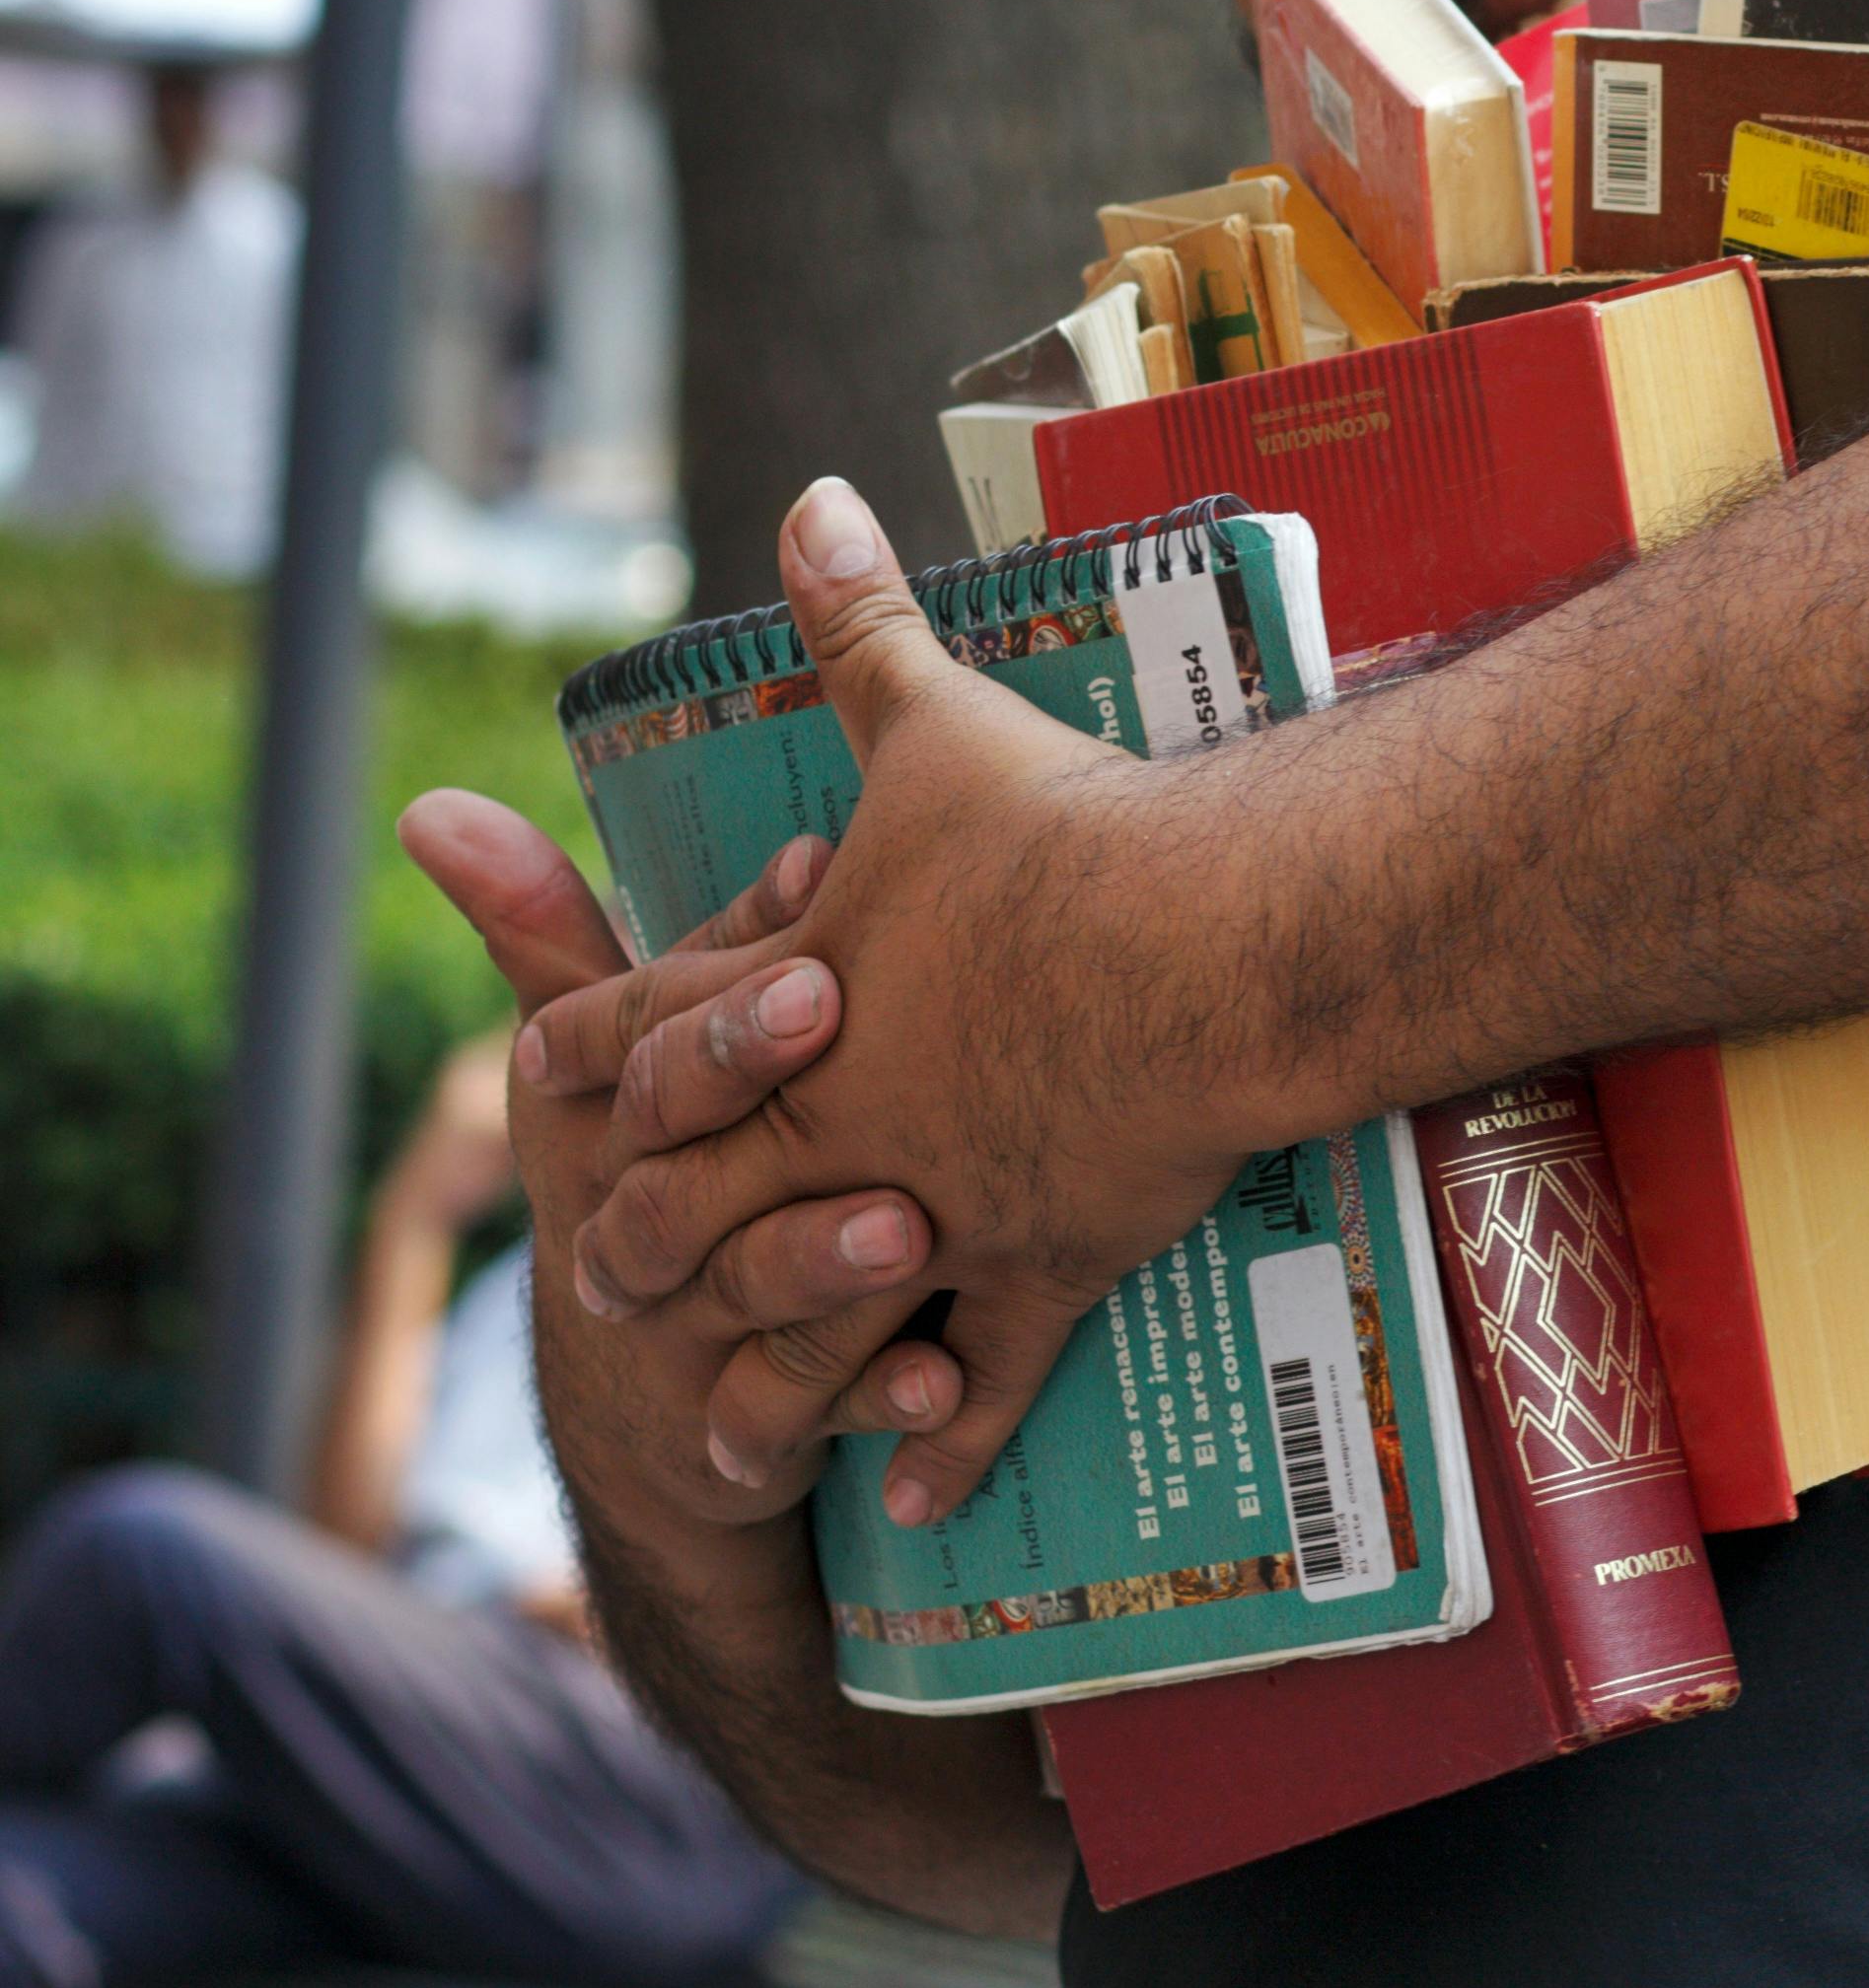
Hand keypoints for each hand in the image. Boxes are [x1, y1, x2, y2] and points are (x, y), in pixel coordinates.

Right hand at [394, 789, 965, 1530]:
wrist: (643, 1406)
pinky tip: (942, 1373)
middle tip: (832, 1003)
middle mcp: (633, 1218)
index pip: (644, 1031)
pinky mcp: (756, 1419)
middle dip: (742, 1075)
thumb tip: (428, 804)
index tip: (815, 871)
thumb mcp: (582, 1065)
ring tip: (908, 1222)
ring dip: (821, 1257)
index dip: (714, 964)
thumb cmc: (642, 1174)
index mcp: (600, 1118)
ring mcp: (693, 1326)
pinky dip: (875, 1394)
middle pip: (674, 1147)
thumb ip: (544, 931)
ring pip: (748, 1286)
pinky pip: (816, 1409)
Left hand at [516, 479, 1272, 1522]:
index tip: (540, 1075)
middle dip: (644, 1245)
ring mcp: (933, 1208)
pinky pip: (976, 1383)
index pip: (654, 1029)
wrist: (1208, 950)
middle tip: (601, 1283)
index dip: (592, 1050)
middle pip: (696, 1204)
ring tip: (727, 1429)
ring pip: (810, 1319)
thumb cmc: (1067, 835)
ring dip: (762, 1376)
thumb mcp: (934, 717)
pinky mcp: (1035, 1270)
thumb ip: (854, 621)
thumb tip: (804, 492)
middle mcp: (838, 1118)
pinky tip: (902, 1495)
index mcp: (796, 994)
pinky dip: (935, 1442)